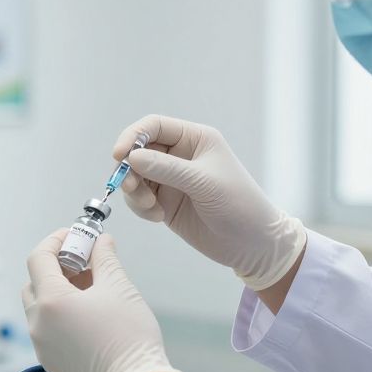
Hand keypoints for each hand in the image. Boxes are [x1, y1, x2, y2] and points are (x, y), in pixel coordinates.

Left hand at [21, 230, 183, 371]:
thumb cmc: (129, 336)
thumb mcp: (119, 286)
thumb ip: (104, 258)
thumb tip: (101, 241)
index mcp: (50, 302)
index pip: (39, 258)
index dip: (56, 241)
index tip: (75, 236)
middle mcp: (38, 324)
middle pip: (34, 282)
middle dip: (56, 266)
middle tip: (84, 261)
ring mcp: (42, 346)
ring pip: (39, 307)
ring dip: (58, 290)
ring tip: (91, 286)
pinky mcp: (51, 362)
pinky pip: (46, 329)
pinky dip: (59, 314)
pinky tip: (87, 312)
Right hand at [113, 115, 305, 290]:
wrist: (253, 245)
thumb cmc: (239, 205)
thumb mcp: (203, 182)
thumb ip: (166, 169)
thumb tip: (131, 157)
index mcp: (194, 139)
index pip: (153, 126)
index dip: (133, 136)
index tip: (119, 155)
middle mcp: (179, 156)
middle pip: (138, 151)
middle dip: (129, 168)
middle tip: (131, 187)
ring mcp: (170, 180)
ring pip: (135, 176)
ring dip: (134, 191)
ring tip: (150, 207)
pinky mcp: (165, 202)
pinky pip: (139, 198)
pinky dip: (140, 207)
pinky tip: (158, 216)